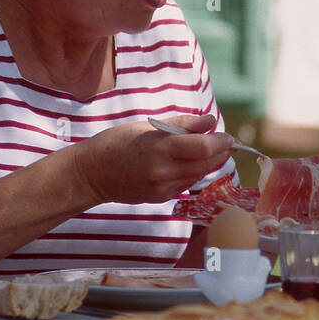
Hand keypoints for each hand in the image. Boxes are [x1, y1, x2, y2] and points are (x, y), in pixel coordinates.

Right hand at [72, 114, 234, 204]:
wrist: (90, 174)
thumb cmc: (117, 143)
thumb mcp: (148, 126)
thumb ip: (183, 125)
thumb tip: (210, 121)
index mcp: (159, 148)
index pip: (204, 147)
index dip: (221, 142)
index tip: (227, 136)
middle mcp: (163, 171)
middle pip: (207, 164)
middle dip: (221, 152)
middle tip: (225, 142)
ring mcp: (162, 188)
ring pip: (199, 175)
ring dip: (210, 163)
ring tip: (210, 149)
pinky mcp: (160, 198)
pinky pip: (187, 184)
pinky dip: (194, 172)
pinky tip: (189, 162)